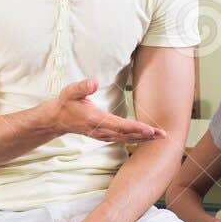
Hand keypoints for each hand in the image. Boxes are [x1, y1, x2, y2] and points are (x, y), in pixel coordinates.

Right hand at [43, 78, 164, 144]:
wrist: (58, 119)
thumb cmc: (66, 103)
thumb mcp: (71, 91)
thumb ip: (83, 87)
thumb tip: (94, 82)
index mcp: (95, 120)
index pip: (118, 125)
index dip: (134, 127)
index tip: (149, 129)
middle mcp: (101, 130)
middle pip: (127, 135)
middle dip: (145, 135)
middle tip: (162, 134)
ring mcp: (103, 135)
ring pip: (126, 139)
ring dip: (144, 139)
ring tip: (160, 137)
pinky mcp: (105, 136)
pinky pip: (123, 139)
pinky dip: (136, 139)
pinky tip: (147, 138)